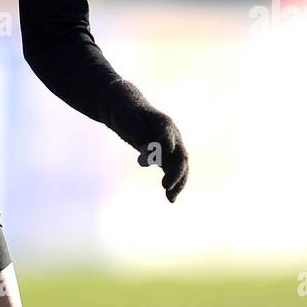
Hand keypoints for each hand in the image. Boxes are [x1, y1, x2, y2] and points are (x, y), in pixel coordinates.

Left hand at [107, 82, 188, 202]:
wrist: (126, 108)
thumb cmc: (126, 114)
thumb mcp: (129, 123)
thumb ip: (140, 138)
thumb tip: (148, 157)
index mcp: (163, 123)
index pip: (167, 137)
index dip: (165, 148)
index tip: (157, 161)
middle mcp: (172, 135)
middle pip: (180, 155)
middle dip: (176, 172)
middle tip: (165, 187)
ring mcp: (171, 145)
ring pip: (180, 165)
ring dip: (178, 181)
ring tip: (170, 197)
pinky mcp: (166, 154)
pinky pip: (174, 170)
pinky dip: (174, 183)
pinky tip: (170, 198)